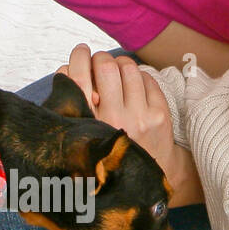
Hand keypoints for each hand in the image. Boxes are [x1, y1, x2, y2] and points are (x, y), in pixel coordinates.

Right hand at [57, 44, 176, 172]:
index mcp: (88, 125)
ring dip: (120, 64)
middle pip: (105, 66)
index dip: (78, 57)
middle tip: (100, 63)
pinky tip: (133, 86)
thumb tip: (69, 67)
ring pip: (128, 68)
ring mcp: (139, 117)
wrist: (142, 177)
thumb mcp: (81, 133)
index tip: (81, 52)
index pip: (77, 78)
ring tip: (117, 72)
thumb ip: (71, 101)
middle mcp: (113, 121)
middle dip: (101, 58)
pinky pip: (147, 77)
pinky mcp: (159, 114)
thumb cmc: (105, 148)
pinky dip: (138, 76)